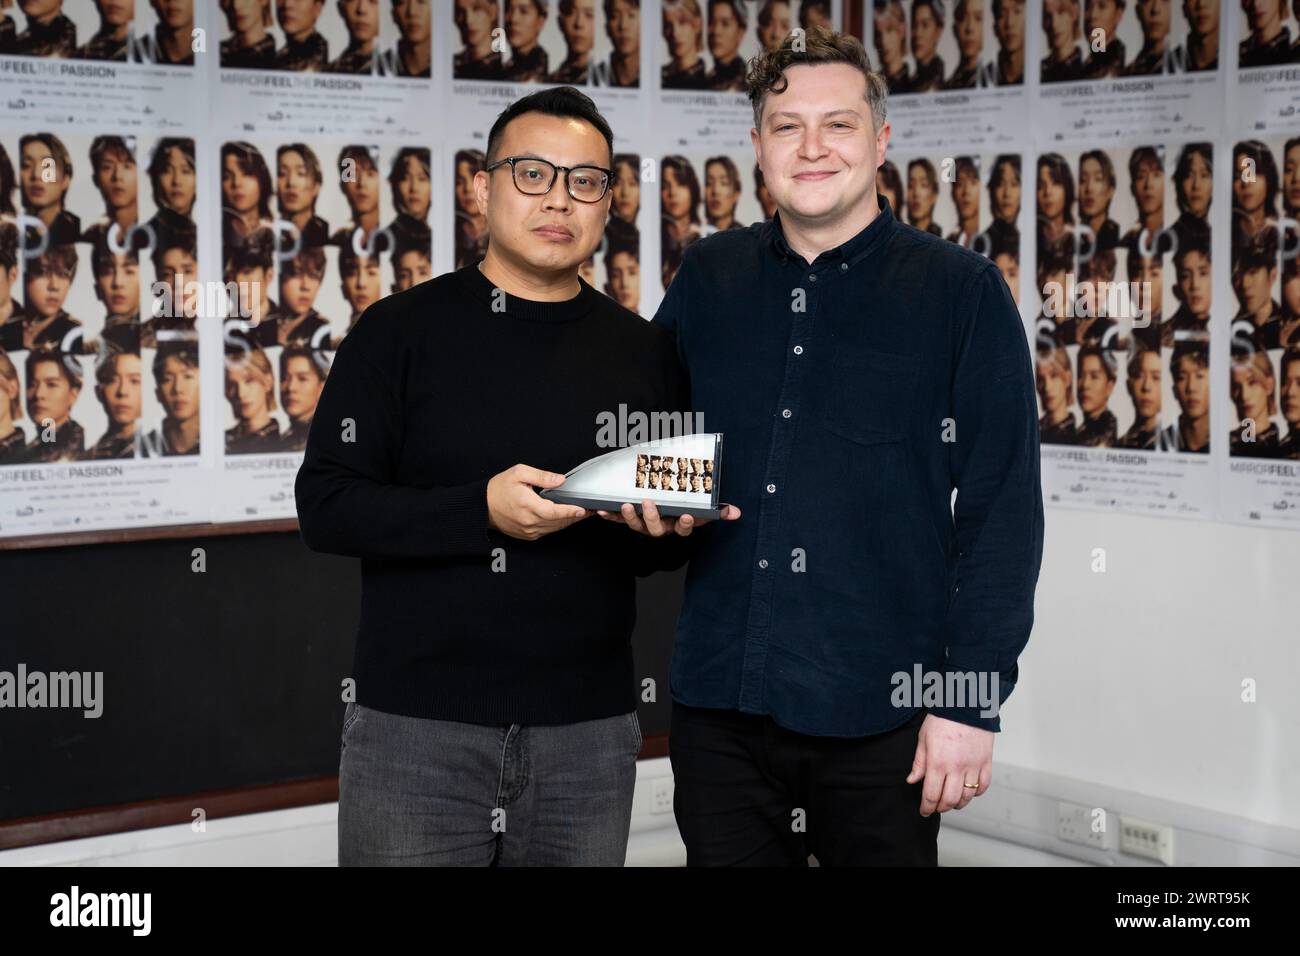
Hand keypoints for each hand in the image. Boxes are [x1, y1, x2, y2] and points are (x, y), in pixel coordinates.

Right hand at [487, 464, 589, 539]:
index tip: (583, 509)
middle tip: (591, 509)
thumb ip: (542, 477)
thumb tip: (560, 480)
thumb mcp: (519, 473)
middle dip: (575, 516)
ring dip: (568, 521)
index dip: (570, 511)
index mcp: (528, 506)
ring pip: (555, 528)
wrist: (482, 506)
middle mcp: (529, 522)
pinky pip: (548, 531)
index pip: (554, 512)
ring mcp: (529, 531)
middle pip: (559, 521)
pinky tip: (565, 517)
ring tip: (582, 513)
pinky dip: (558, 525)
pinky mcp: (528, 535)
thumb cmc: (499, 488)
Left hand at [595, 500, 740, 536]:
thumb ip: (718, 510)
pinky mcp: (630, 519)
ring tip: (625, 505)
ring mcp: (645, 525)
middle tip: (648, 502)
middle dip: (652, 517)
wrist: (665, 501)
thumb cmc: (685, 504)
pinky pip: (618, 520)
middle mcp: (663, 527)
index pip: (685, 528)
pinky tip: (599, 509)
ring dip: (630, 516)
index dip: (685, 523)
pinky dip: (609, 515)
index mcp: (679, 524)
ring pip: (638, 526)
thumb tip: (737, 513)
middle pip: (657, 528)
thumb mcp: (702, 506)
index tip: (686, 515)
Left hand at [906, 714, 992, 814]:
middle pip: (950, 800)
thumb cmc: (942, 719)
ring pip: (967, 796)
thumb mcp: (923, 739)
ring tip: (951, 801)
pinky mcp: (986, 761)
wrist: (965, 704)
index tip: (924, 811)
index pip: (931, 795)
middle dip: (941, 808)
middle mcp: (956, 768)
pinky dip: (976, 792)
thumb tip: (912, 780)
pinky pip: (983, 785)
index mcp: (938, 763)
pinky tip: (969, 791)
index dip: (926, 807)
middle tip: (936, 807)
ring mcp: (973, 766)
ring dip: (958, 803)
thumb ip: (919, 763)